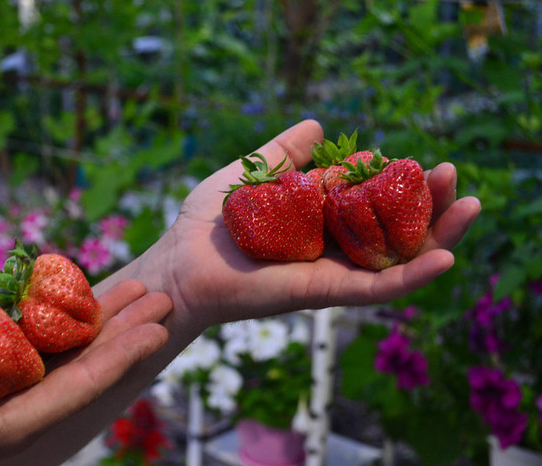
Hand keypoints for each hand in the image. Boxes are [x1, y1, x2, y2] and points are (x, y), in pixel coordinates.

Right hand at [0, 280, 171, 465]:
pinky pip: (40, 347)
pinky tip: (79, 302)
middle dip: (125, 330)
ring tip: (133, 290)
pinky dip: (62, 321)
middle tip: (161, 297)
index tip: (159, 327)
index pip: (83, 387)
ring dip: (101, 320)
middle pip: (88, 365)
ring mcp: (10, 394)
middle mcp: (21, 411)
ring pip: (68, 352)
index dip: (123, 355)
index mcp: (15, 427)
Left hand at [99, 119, 480, 329]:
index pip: (371, 205)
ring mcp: (329, 274)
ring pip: (396, 261)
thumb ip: (285, 153)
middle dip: (429, 207)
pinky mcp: (321, 293)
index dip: (399, 185)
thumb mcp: (252, 175)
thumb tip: (317, 125)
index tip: (420, 160)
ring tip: (468, 207)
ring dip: (437, 237)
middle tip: (455, 179)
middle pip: (393, 233)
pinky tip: (444, 256)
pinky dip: (411, 276)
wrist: (181, 263)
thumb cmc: (209, 224)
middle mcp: (329, 250)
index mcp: (317, 223)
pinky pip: (374, 288)